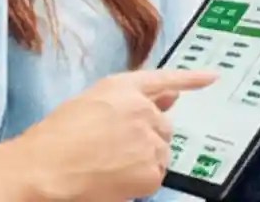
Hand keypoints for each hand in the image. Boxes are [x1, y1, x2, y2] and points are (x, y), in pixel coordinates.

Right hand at [11, 69, 217, 200]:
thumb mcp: (91, 104)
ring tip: (109, 164)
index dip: (190, 79)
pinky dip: (141, 181)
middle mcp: (142, 109)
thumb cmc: (57, 138)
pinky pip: (156, 176)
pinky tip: (114, 179)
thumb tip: (169, 99)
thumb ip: (130, 100)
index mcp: (122, 88)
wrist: (46, 167)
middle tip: (117, 150)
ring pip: (161, 151)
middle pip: (163, 125)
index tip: (212, 77)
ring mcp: (149, 139)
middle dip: (149, 137)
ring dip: (145, 159)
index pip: (164, 79)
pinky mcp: (152, 168)